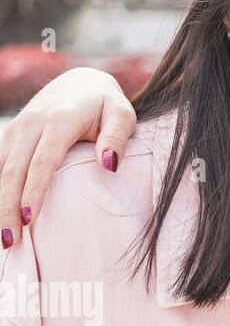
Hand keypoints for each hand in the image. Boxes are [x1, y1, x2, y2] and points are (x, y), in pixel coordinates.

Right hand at [0, 67, 135, 247]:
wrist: (80, 84)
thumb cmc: (106, 105)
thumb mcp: (123, 114)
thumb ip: (118, 137)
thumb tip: (109, 165)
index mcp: (60, 119)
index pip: (43, 160)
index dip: (34, 190)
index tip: (30, 219)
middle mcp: (32, 123)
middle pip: (14, 170)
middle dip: (8, 207)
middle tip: (11, 241)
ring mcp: (17, 129)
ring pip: (1, 171)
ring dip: (0, 204)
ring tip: (5, 238)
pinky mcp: (10, 136)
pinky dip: (0, 191)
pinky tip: (2, 215)